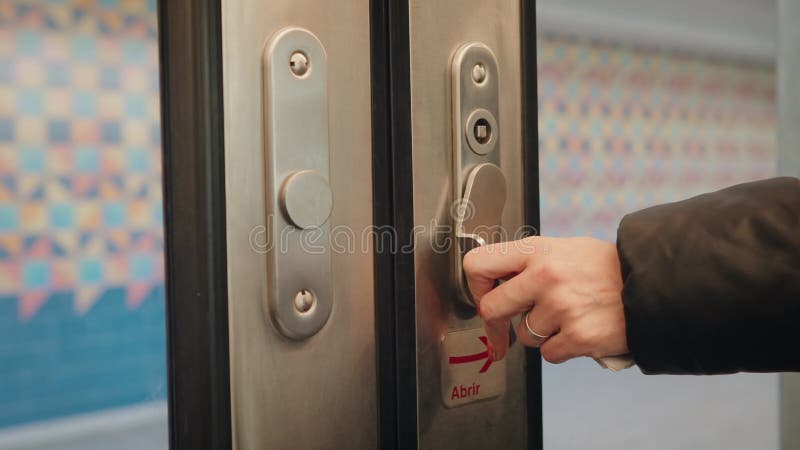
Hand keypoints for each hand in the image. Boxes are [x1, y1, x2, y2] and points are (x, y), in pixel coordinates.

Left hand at [462, 236, 627, 363]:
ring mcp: (561, 307)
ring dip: (541, 334)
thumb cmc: (608, 269)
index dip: (476, 287)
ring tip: (568, 317)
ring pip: (525, 336)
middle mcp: (544, 276)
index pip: (478, 265)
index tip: (485, 298)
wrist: (654, 284)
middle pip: (492, 308)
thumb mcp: (564, 249)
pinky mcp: (578, 335)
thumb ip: (529, 263)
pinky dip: (563, 349)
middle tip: (504, 331)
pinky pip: (549, 354)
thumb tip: (496, 283)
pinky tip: (580, 331)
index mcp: (537, 250)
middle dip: (497, 324)